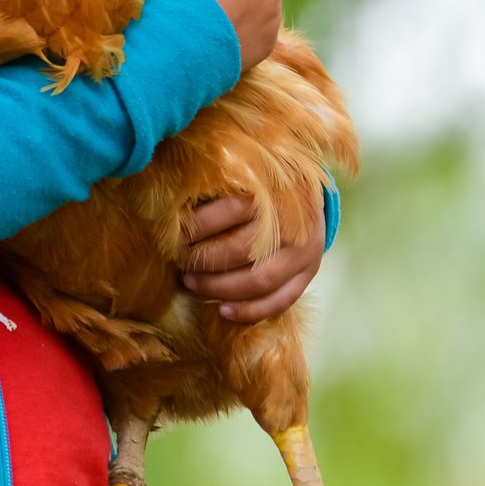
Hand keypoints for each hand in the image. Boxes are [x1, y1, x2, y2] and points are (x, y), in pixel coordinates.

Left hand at [179, 194, 322, 321]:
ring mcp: (304, 253)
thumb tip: (174, 207)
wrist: (310, 194)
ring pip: (260, 281)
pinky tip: (222, 310)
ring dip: (219, 288)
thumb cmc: (265, 185)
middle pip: (242, 250)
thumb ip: (217, 188)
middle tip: (180, 262)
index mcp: (275, 193)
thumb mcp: (246, 175)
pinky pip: (281, 300)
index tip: (175, 234)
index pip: (230, 211)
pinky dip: (251, 310)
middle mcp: (293, 225)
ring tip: (191, 283)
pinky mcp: (309, 273)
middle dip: (204, 260)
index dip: (198, 225)